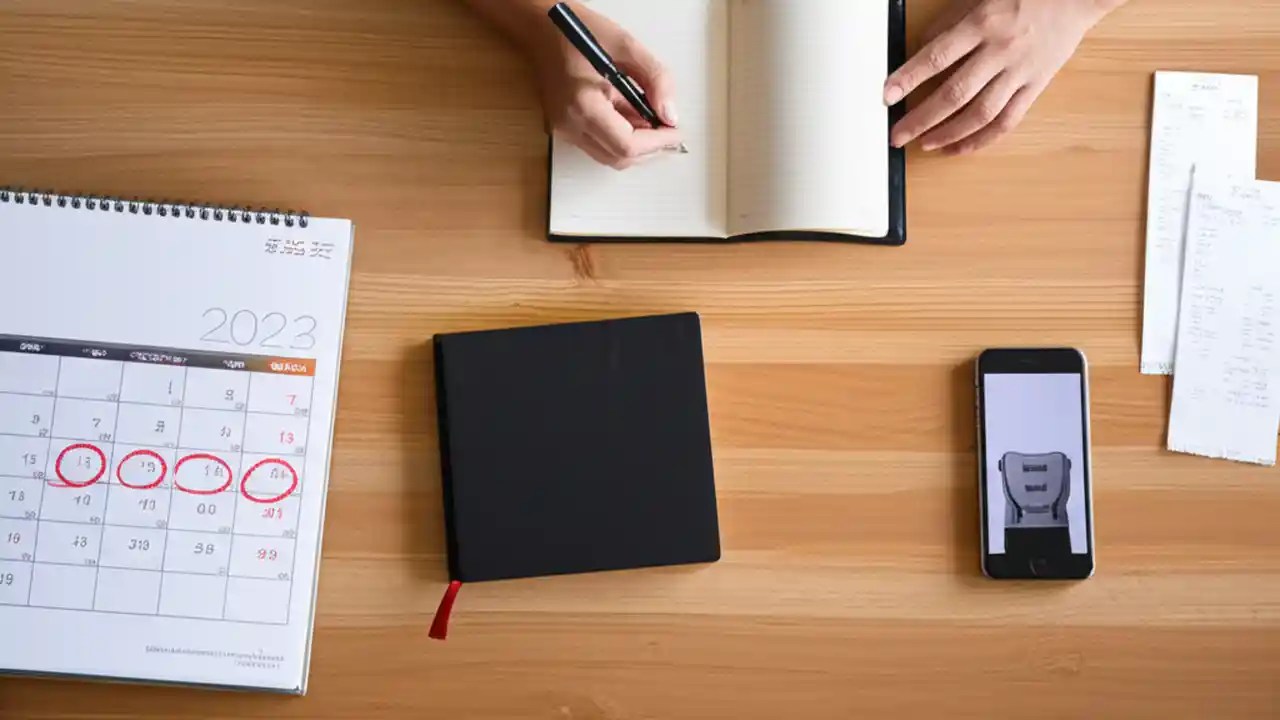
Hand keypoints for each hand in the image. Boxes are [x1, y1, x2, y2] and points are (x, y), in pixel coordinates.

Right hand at [529, 4, 683, 168]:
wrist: (541, 28)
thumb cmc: (579, 31)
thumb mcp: (627, 46)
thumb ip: (656, 80)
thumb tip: (669, 115)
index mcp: (584, 105)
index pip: (626, 145)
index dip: (657, 143)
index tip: (675, 132)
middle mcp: (570, 125)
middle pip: (618, 158)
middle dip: (649, 149)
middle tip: (669, 130)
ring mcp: (564, 130)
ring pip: (608, 156)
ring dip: (635, 145)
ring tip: (652, 120)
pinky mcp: (564, 128)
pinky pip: (598, 144)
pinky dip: (620, 137)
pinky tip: (631, 116)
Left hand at [884, 0, 1111, 155]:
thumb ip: (950, 24)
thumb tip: (920, 52)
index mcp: (982, 23)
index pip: (937, 57)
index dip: (909, 78)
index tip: (887, 96)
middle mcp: (1000, 50)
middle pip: (955, 93)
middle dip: (921, 119)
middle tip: (898, 135)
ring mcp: (1020, 71)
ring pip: (980, 113)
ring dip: (948, 134)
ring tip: (925, 144)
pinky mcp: (1036, 86)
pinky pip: (1007, 121)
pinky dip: (981, 140)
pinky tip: (959, 148)